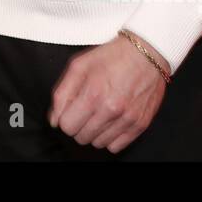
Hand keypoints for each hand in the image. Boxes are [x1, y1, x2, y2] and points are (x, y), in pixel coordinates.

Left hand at [48, 34, 168, 152]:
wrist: (146, 54)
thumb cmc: (113, 57)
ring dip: (94, 131)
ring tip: (100, 113)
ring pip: (98, 144)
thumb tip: (54, 119)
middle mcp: (111, 110)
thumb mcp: (79, 65)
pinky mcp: (140, 125)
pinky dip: (110, 137)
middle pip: (81, 137)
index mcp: (93, 94)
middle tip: (86, 109)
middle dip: (79, 124)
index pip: (67, 126)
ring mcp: (127, 119)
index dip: (66, 117)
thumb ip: (62, 93)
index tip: (72, 109)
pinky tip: (111, 121)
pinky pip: (116, 146)